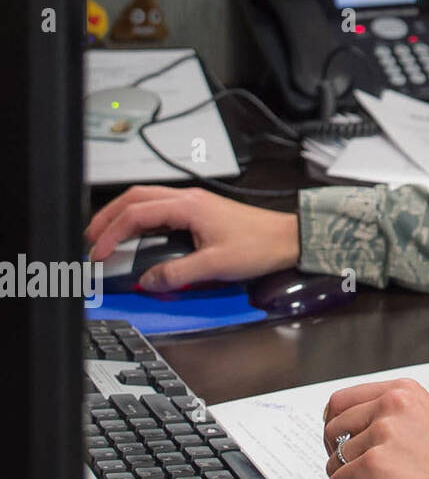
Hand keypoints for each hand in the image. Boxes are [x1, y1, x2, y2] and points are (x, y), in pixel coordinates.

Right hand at [84, 185, 300, 289]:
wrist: (289, 238)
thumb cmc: (260, 245)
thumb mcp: (215, 265)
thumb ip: (177, 274)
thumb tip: (147, 280)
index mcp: (189, 206)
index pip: (137, 213)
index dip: (111, 233)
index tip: (98, 254)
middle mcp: (189, 199)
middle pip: (135, 198)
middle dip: (108, 217)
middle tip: (90, 239)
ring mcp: (194, 203)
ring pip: (147, 200)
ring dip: (123, 216)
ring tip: (106, 236)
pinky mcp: (200, 212)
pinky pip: (161, 210)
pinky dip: (141, 220)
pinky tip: (136, 236)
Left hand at [323, 379, 428, 478]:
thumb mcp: (419, 422)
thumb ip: (383, 416)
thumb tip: (335, 425)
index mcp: (403, 391)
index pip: (340, 401)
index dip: (337, 430)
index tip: (348, 446)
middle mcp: (393, 404)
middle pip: (331, 431)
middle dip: (344, 459)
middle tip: (375, 474)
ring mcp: (383, 433)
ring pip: (333, 463)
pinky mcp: (374, 465)